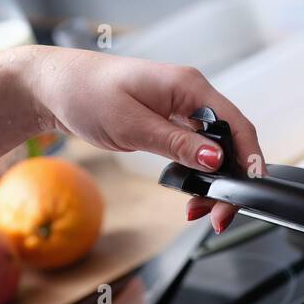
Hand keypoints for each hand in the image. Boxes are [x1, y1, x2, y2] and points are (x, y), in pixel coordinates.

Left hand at [25, 49, 263, 232]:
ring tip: (197, 211)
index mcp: (188, 86)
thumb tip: (216, 161)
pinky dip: (195, 176)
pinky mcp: (170, 123)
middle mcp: (190, 95)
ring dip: (212, 183)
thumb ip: (177, 143)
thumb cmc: (86, 94)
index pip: (236, 125)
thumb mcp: (132, 125)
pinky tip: (188, 195)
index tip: (247, 192)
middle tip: (217, 216)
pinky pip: (195, 151)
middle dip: (229, 182)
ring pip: (214, 152)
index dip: (249, 160)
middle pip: (229, 143)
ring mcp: (181, 109)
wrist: (54, 88)